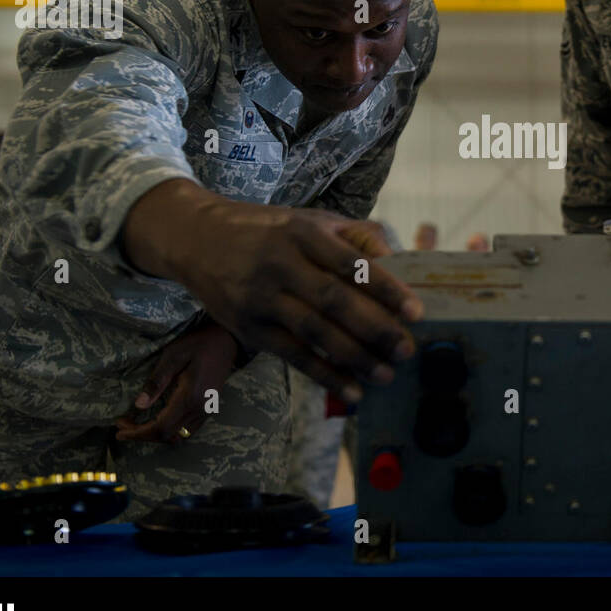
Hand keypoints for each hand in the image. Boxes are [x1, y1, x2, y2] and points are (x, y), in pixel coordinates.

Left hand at [115, 322, 237, 442]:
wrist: (228, 339)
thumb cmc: (200, 343)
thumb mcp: (173, 355)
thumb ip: (157, 381)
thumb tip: (138, 405)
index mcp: (190, 397)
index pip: (161, 427)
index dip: (137, 432)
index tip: (119, 428)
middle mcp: (199, 409)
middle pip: (167, 436)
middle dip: (142, 435)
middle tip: (122, 424)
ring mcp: (206, 410)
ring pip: (178, 436)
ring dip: (156, 434)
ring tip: (137, 424)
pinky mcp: (208, 408)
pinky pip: (187, 430)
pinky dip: (169, 430)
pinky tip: (158, 419)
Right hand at [122, 180, 422, 402]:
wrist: (196, 239)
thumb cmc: (266, 230)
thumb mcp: (307, 219)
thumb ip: (353, 235)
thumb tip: (393, 259)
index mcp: (302, 233)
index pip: (351, 264)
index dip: (385, 289)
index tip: (415, 311)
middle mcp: (281, 265)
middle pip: (334, 301)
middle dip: (375, 329)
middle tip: (406, 349)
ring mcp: (261, 298)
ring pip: (314, 333)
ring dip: (354, 358)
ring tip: (386, 374)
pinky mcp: (248, 327)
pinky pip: (292, 355)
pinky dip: (324, 375)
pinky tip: (352, 390)